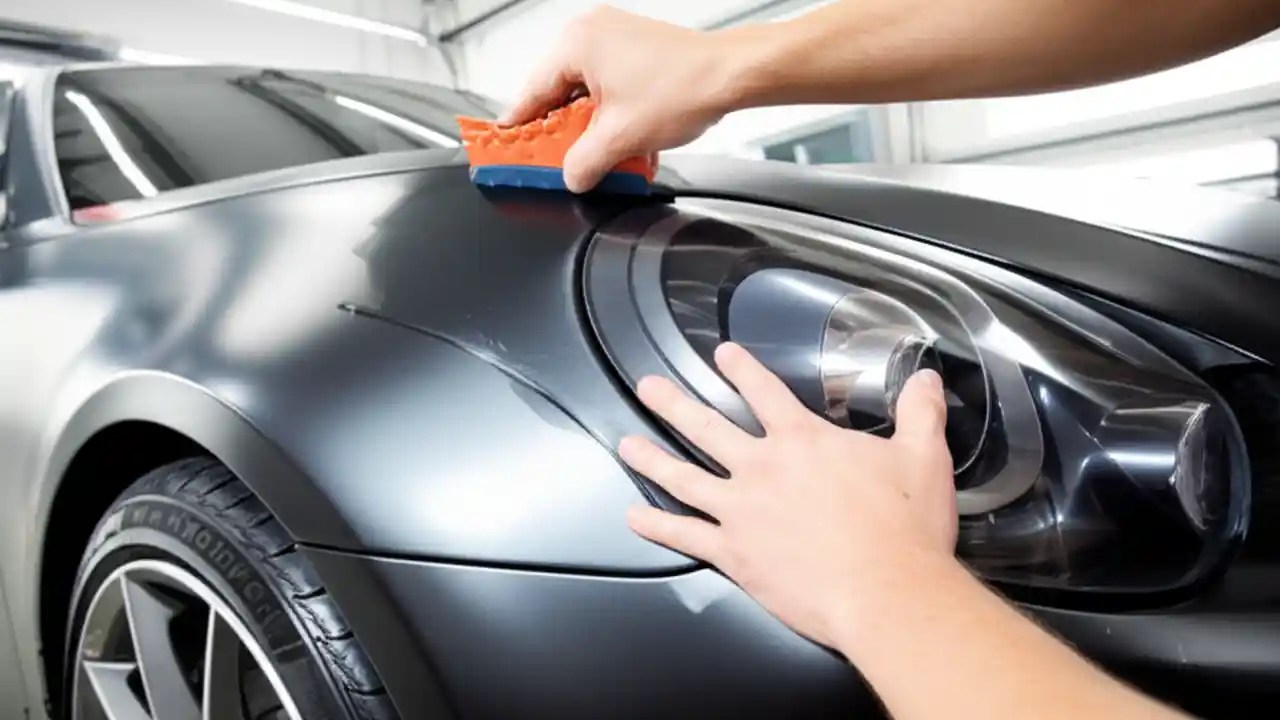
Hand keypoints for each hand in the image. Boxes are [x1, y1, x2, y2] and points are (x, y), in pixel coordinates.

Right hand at [501, 6, 736, 192]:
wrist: (732, 76)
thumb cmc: (686, 85)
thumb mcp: (620, 138)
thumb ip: (583, 164)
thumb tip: (572, 177)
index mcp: (577, 44)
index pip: (531, 92)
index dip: (519, 127)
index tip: (507, 148)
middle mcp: (593, 34)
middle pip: (559, 95)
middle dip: (564, 134)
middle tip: (557, 161)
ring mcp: (616, 41)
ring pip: (588, 96)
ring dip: (593, 131)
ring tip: (600, 158)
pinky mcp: (637, 53)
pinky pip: (611, 90)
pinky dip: (614, 118)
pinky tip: (625, 145)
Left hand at [619, 342, 957, 649]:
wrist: (888, 592)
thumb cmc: (905, 529)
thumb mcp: (923, 457)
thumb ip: (919, 412)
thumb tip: (925, 378)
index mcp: (803, 442)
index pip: (764, 392)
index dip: (742, 369)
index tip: (722, 355)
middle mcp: (763, 469)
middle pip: (707, 426)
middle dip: (674, 403)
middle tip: (648, 388)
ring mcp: (742, 512)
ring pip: (684, 476)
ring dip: (652, 458)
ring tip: (626, 444)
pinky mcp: (735, 554)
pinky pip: (685, 536)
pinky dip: (656, 526)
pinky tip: (635, 518)